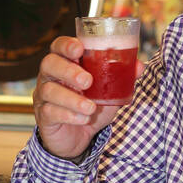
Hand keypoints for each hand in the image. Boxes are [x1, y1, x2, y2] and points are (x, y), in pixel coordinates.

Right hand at [32, 36, 119, 159]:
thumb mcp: (109, 91)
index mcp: (65, 63)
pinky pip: (50, 112)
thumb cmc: (90, 105)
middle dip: (68, 71)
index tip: (79, 48)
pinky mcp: (43, 116)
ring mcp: (44, 96)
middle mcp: (50, 76)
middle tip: (87, 81)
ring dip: (72, 99)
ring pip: (49, 90)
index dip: (66, 45)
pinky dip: (69, 115)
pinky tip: (83, 119)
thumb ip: (122, 77)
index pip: (58, 46)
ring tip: (90, 108)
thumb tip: (139, 66)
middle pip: (49, 64)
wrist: (78, 137)